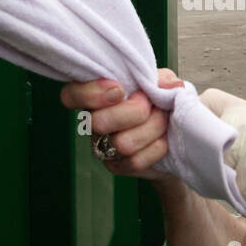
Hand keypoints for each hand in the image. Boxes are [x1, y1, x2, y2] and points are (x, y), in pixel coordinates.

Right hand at [60, 68, 183, 180]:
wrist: (174, 134)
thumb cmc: (160, 102)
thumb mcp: (162, 83)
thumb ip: (162, 79)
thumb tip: (169, 86)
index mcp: (96, 95)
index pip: (71, 95)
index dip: (92, 94)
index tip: (119, 90)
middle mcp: (93, 121)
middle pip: (98, 122)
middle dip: (135, 112)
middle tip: (150, 106)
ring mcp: (102, 146)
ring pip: (121, 143)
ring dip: (152, 129)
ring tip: (162, 121)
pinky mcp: (117, 166)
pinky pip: (135, 161)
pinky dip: (157, 148)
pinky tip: (162, 140)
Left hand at [199, 88, 245, 245]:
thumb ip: (241, 143)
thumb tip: (197, 150)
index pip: (211, 99)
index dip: (198, 120)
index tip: (197, 142)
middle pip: (206, 127)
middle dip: (208, 154)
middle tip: (231, 173)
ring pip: (220, 159)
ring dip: (233, 180)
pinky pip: (239, 186)